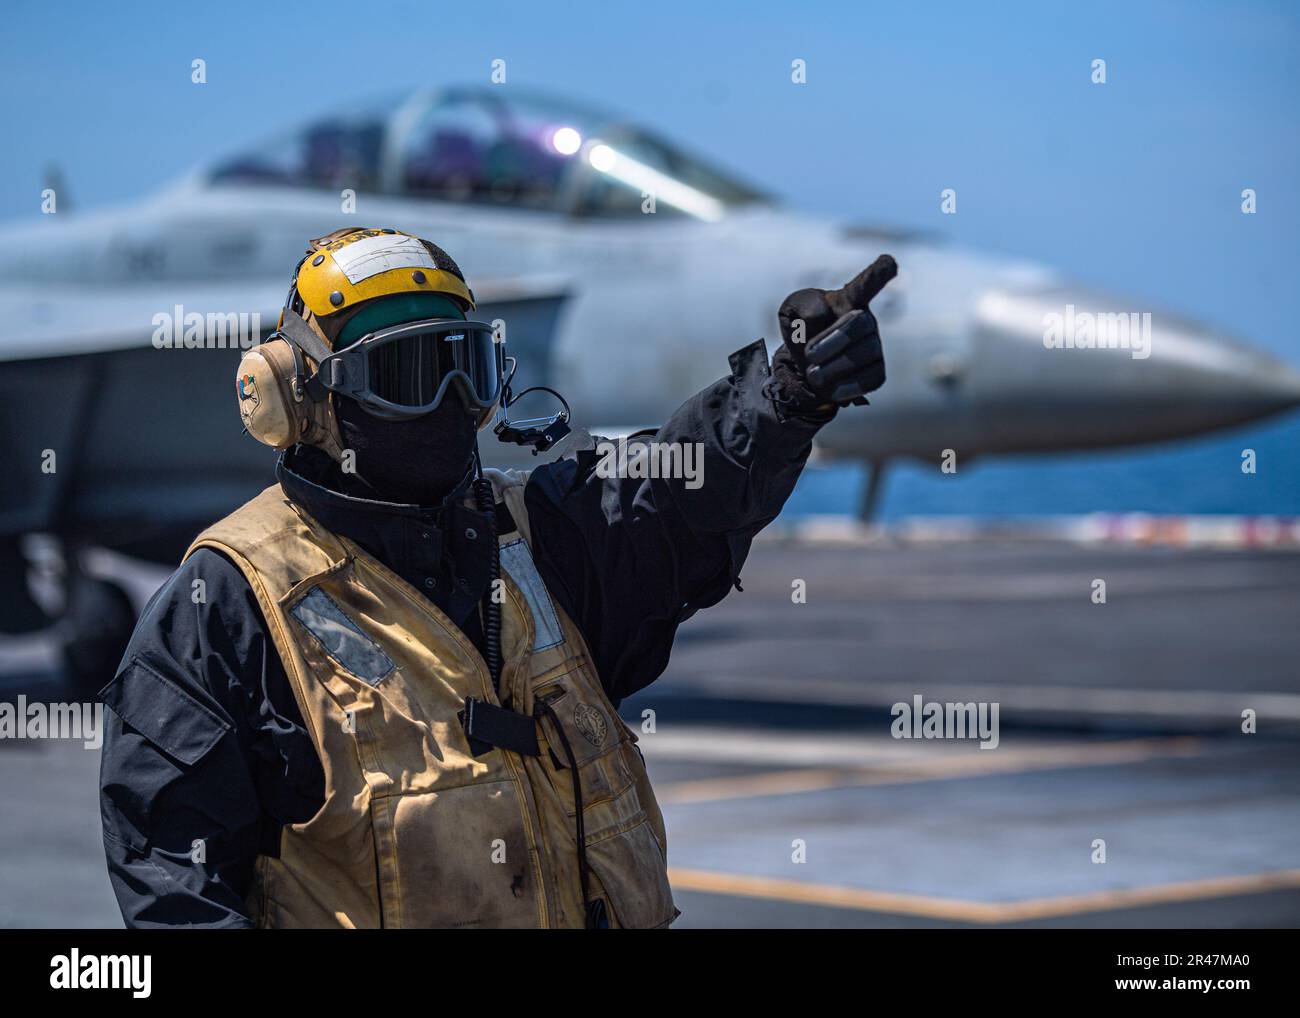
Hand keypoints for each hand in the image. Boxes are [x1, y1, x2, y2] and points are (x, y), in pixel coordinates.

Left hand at [776, 254, 896, 405]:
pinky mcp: (877, 373)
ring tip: (813, 373)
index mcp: (849, 298)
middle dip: (832, 341)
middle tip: (809, 355)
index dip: (879, 273)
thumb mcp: (791, 312)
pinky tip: (830, 388)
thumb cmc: (802, 330)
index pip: (868, 282)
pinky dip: (845, 386)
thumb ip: (803, 304)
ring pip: (864, 354)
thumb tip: (825, 313)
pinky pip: (869, 379)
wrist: (805, 368)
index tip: (889, 263)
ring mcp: (875, 346)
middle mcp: (867, 320)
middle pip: (859, 324)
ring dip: (832, 367)